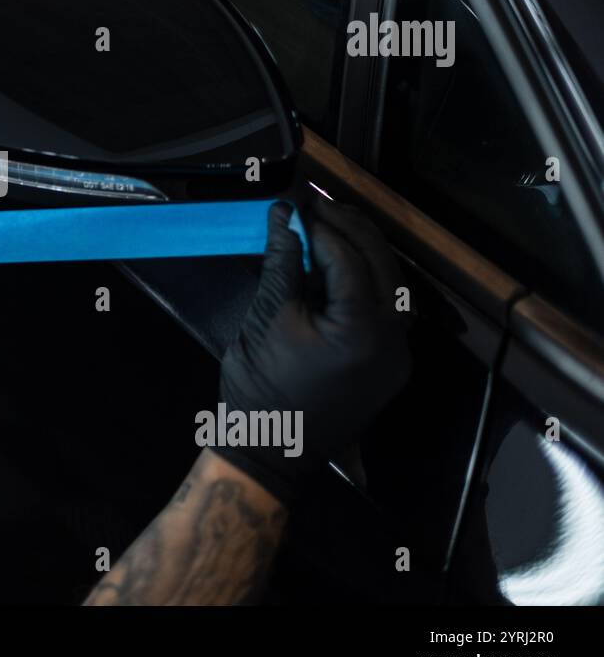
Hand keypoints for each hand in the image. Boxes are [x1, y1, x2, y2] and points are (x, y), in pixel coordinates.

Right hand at [213, 198, 410, 501]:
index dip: (321, 226)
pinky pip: (388, 311)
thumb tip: (284, 215)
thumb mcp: (266, 320)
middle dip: (350, 230)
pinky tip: (341, 266)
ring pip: (393, 287)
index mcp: (361, 332)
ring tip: (329, 227)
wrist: (270, 452)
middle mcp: (393, 342)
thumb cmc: (259, 388)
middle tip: (316, 205)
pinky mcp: (391, 366)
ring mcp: (398, 356)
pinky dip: (368, 282)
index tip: (296, 203)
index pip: (348, 260)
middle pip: (383, 266)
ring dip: (364, 253)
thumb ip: (282, 264)